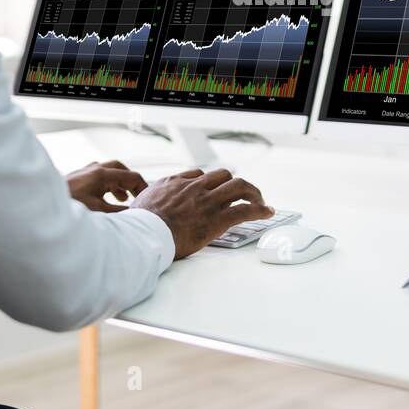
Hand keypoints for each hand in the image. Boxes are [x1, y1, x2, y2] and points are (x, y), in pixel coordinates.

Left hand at [65, 160, 147, 212]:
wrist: (41, 207)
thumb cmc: (69, 207)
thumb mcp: (99, 212)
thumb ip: (119, 212)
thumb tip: (134, 214)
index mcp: (102, 174)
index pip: (131, 176)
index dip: (142, 187)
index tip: (147, 199)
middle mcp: (93, 169)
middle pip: (120, 168)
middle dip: (131, 181)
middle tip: (138, 195)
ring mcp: (84, 172)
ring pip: (108, 171)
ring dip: (118, 183)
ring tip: (123, 198)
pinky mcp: (76, 178)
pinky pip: (98, 176)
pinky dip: (107, 184)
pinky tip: (105, 197)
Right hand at [131, 168, 271, 258]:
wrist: (146, 234)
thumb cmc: (140, 226)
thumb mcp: (140, 205)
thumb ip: (148, 203)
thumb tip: (142, 210)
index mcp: (175, 183)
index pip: (198, 174)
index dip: (209, 182)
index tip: (214, 189)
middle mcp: (194, 188)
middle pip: (223, 175)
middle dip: (234, 184)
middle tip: (241, 193)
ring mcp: (208, 201)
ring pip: (239, 186)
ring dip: (253, 192)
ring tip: (260, 201)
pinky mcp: (218, 218)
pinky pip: (245, 209)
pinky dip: (260, 209)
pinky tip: (268, 212)